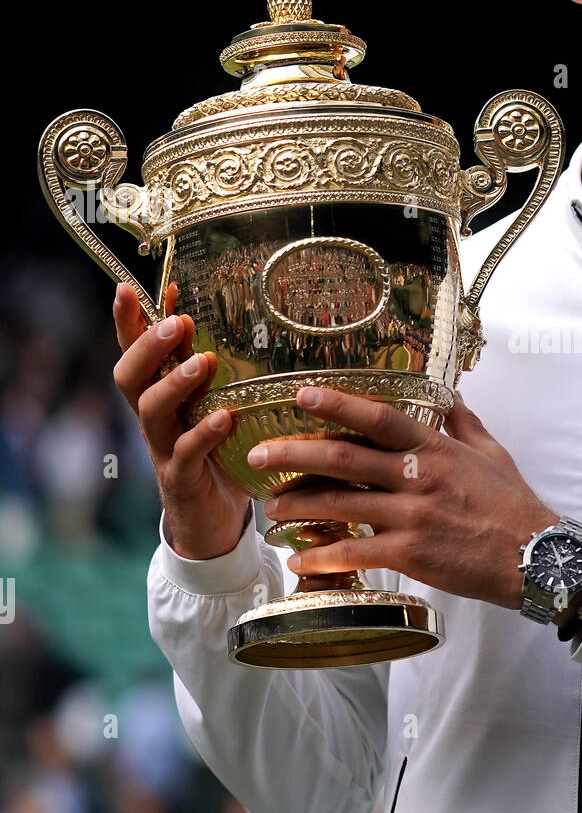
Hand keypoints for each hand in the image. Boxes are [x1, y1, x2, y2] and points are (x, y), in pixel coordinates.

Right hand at [112, 282, 248, 559]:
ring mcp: (162, 450)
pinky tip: (224, 418)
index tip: (127, 287)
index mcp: (157, 396)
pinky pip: (185, 454)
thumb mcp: (208, 404)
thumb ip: (203, 369)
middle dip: (148, 345)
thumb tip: (204, 317)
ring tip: (204, 361)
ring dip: (175, 383)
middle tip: (177, 320)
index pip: (132, 352)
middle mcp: (153, 420)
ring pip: (151, 412)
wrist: (211, 525)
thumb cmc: (214, 455)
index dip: (126, 322)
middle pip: (129, 377)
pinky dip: (203, 434)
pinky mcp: (182, 480)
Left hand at [252, 387, 556, 609]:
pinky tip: (300, 560)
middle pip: (344, 460)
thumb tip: (446, 395)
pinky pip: (356, 553)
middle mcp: (418, 478)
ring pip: (341, 506)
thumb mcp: (491, 452)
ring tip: (270, 507)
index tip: (302, 395)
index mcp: (435, 449)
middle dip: (294, 455)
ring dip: (299, 506)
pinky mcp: (411, 554)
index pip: (379, 418)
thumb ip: (462, 422)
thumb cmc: (513, 505)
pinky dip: (323, 557)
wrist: (534, 557)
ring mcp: (413, 517)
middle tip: (259, 454)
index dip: (338, 405)